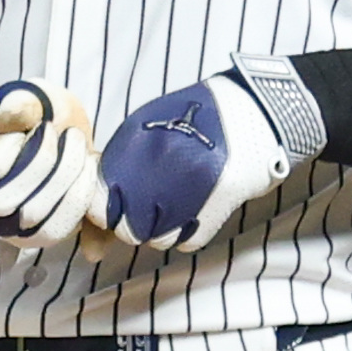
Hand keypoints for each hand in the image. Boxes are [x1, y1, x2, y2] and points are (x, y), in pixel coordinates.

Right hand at [0, 79, 107, 244]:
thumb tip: (12, 114)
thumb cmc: (33, 118)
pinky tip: (87, 166)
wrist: (57, 139)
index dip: (1, 155)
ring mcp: (8, 228)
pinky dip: (79, 195)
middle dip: (41, 163)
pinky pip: (59, 228)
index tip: (22, 132)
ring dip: (65, 177)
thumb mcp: (25, 99)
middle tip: (61, 132)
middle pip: (1, 203)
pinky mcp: (39, 236)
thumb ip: (19, 102)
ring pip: (34, 217)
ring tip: (76, 143)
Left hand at [99, 65, 303, 249]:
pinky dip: (188, 232)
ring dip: (161, 231)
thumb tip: (96, 201)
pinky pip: (188, 241)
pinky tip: (194, 212)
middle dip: (132, 225)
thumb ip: (121, 160)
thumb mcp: (150, 125)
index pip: (98, 201)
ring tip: (172, 209)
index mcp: (135, 144)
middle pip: (127, 228)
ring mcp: (190, 188)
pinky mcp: (219, 204)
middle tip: (144, 212)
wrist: (255, 110)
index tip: (111, 210)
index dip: (103, 212)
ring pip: (158, 239)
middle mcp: (160, 166)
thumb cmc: (199, 117)